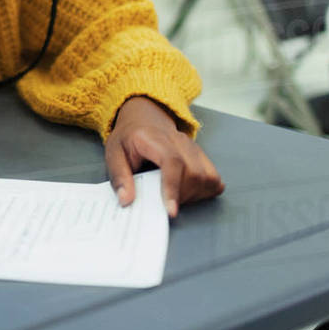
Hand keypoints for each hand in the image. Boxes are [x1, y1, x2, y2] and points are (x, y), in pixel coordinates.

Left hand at [104, 96, 223, 216]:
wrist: (145, 118)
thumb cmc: (129, 137)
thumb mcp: (113, 153)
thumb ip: (119, 177)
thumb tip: (126, 200)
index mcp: (154, 138)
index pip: (172, 161)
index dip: (173, 188)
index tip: (170, 211)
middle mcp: (179, 140)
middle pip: (193, 173)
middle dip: (181, 196)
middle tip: (162, 201)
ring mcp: (194, 147)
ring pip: (207, 177)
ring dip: (193, 195)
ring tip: (173, 195)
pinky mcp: (202, 156)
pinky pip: (214, 179)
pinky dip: (204, 191)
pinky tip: (187, 191)